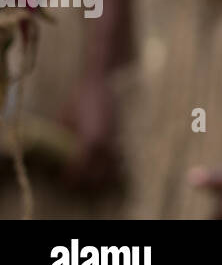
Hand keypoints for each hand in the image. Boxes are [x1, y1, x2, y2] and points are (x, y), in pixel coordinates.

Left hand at [61, 76, 120, 192]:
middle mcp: (103, 142)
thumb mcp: (64, 119)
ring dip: (104, 174)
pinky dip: (112, 162)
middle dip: (90, 181)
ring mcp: (114, 136)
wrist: (99, 82)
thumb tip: (59, 153)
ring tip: (95, 177)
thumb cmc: (78, 98)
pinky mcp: (119, 131)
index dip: (73, 178)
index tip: (67, 181)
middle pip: (100, 172)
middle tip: (79, 183)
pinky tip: (106, 162)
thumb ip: (65, 138)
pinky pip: (118, 153)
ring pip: (113, 165)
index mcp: (89, 139)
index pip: (81, 168)